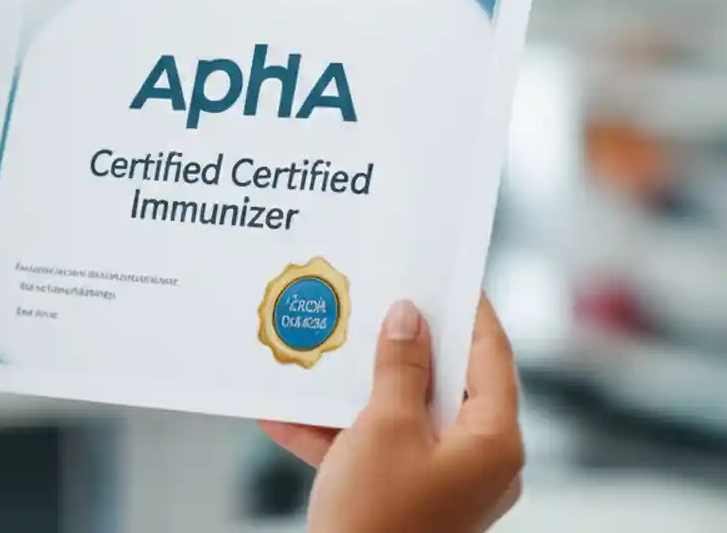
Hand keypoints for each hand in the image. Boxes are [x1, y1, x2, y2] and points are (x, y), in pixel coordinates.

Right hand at [260, 297, 523, 532]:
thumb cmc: (378, 520)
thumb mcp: (385, 428)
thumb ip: (399, 367)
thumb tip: (409, 318)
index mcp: (494, 441)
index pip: (491, 355)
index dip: (468, 310)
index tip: (447, 273)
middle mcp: (478, 461)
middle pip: (444, 383)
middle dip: (399, 346)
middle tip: (376, 301)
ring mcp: (442, 482)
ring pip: (402, 415)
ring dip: (356, 389)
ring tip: (323, 353)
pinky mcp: (405, 498)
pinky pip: (374, 451)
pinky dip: (336, 433)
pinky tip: (286, 414)